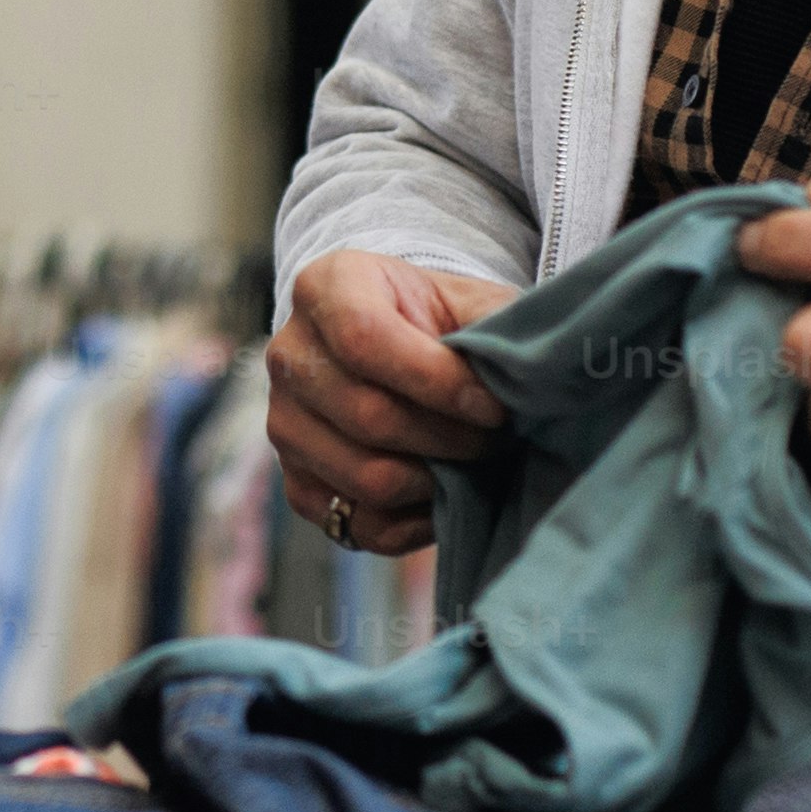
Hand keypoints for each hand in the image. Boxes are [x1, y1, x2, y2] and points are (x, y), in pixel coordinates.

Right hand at [266, 248, 509, 555]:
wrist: (398, 346)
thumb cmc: (440, 321)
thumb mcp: (470, 300)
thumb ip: (494, 326)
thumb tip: (526, 377)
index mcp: (326, 289)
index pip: (365, 338)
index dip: (436, 381)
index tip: (494, 406)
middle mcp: (289, 354)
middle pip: (368, 416)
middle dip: (448, 438)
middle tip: (494, 440)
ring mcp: (284, 422)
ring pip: (365, 477)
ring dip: (434, 481)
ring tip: (471, 464)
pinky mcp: (296, 481)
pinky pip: (358, 523)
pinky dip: (413, 523)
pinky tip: (443, 495)